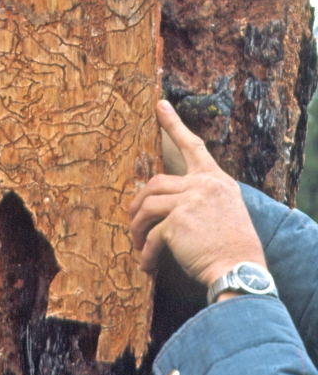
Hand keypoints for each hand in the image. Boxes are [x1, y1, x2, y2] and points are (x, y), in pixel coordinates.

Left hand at [129, 100, 265, 288]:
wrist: (240, 269)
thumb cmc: (230, 246)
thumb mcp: (224, 210)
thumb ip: (200, 197)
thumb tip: (166, 199)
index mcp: (216, 180)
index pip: (193, 146)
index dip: (174, 125)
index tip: (159, 105)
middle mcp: (203, 185)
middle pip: (155, 183)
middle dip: (138, 203)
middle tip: (134, 222)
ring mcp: (189, 202)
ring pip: (147, 207)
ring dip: (137, 228)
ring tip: (138, 244)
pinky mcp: (177, 223)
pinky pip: (151, 235)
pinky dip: (146, 252)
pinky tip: (147, 264)